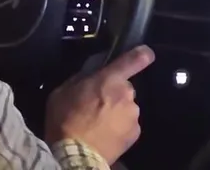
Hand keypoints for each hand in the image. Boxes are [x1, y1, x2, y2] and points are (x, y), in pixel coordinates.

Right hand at [45, 45, 155, 164]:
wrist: (75, 156)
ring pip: (127, 107)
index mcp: (110, 79)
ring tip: (99, 124)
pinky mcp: (135, 133)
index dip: (142, 54)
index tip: (146, 54)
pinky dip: (120, 128)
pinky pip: (128, 125)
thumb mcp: (63, 91)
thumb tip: (91, 73)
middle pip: (125, 88)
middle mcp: (127, 94)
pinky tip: (105, 135)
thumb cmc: (65, 120)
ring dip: (117, 112)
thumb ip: (81, 78)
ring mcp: (133, 114)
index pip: (135, 59)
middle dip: (114, 94)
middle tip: (97, 106)